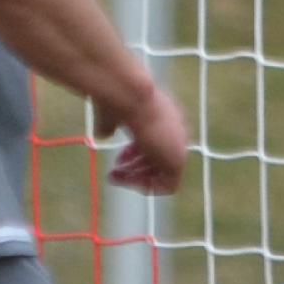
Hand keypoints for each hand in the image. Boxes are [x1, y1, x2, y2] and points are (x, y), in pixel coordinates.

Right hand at [108, 75, 190, 195]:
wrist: (132, 97)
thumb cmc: (120, 99)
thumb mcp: (113, 113)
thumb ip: (111, 125)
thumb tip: (104, 134)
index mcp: (167, 117)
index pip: (156, 142)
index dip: (136, 152)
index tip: (120, 156)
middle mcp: (177, 131)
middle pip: (160, 159)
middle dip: (136, 167)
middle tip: (116, 170)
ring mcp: (179, 145)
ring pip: (163, 173)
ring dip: (138, 179)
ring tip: (116, 177)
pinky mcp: (178, 161)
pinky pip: (168, 185)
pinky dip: (148, 186)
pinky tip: (128, 181)